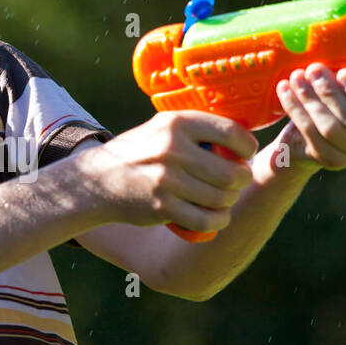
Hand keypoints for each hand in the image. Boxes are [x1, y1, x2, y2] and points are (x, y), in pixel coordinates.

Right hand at [86, 110, 257, 233]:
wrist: (98, 180)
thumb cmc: (139, 152)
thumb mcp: (162, 127)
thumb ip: (196, 129)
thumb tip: (242, 136)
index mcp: (177, 123)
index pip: (231, 132)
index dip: (247, 146)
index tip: (246, 154)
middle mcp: (173, 149)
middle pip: (232, 172)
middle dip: (242, 180)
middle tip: (237, 181)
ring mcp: (167, 180)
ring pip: (222, 197)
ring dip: (230, 201)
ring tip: (225, 199)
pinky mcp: (162, 207)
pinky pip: (206, 219)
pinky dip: (218, 221)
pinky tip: (218, 217)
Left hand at [273, 63, 345, 171]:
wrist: (318, 125)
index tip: (343, 72)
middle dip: (330, 92)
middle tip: (313, 70)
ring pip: (331, 129)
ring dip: (310, 100)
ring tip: (296, 77)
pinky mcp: (334, 160)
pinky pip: (312, 136)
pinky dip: (296, 111)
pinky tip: (286, 92)